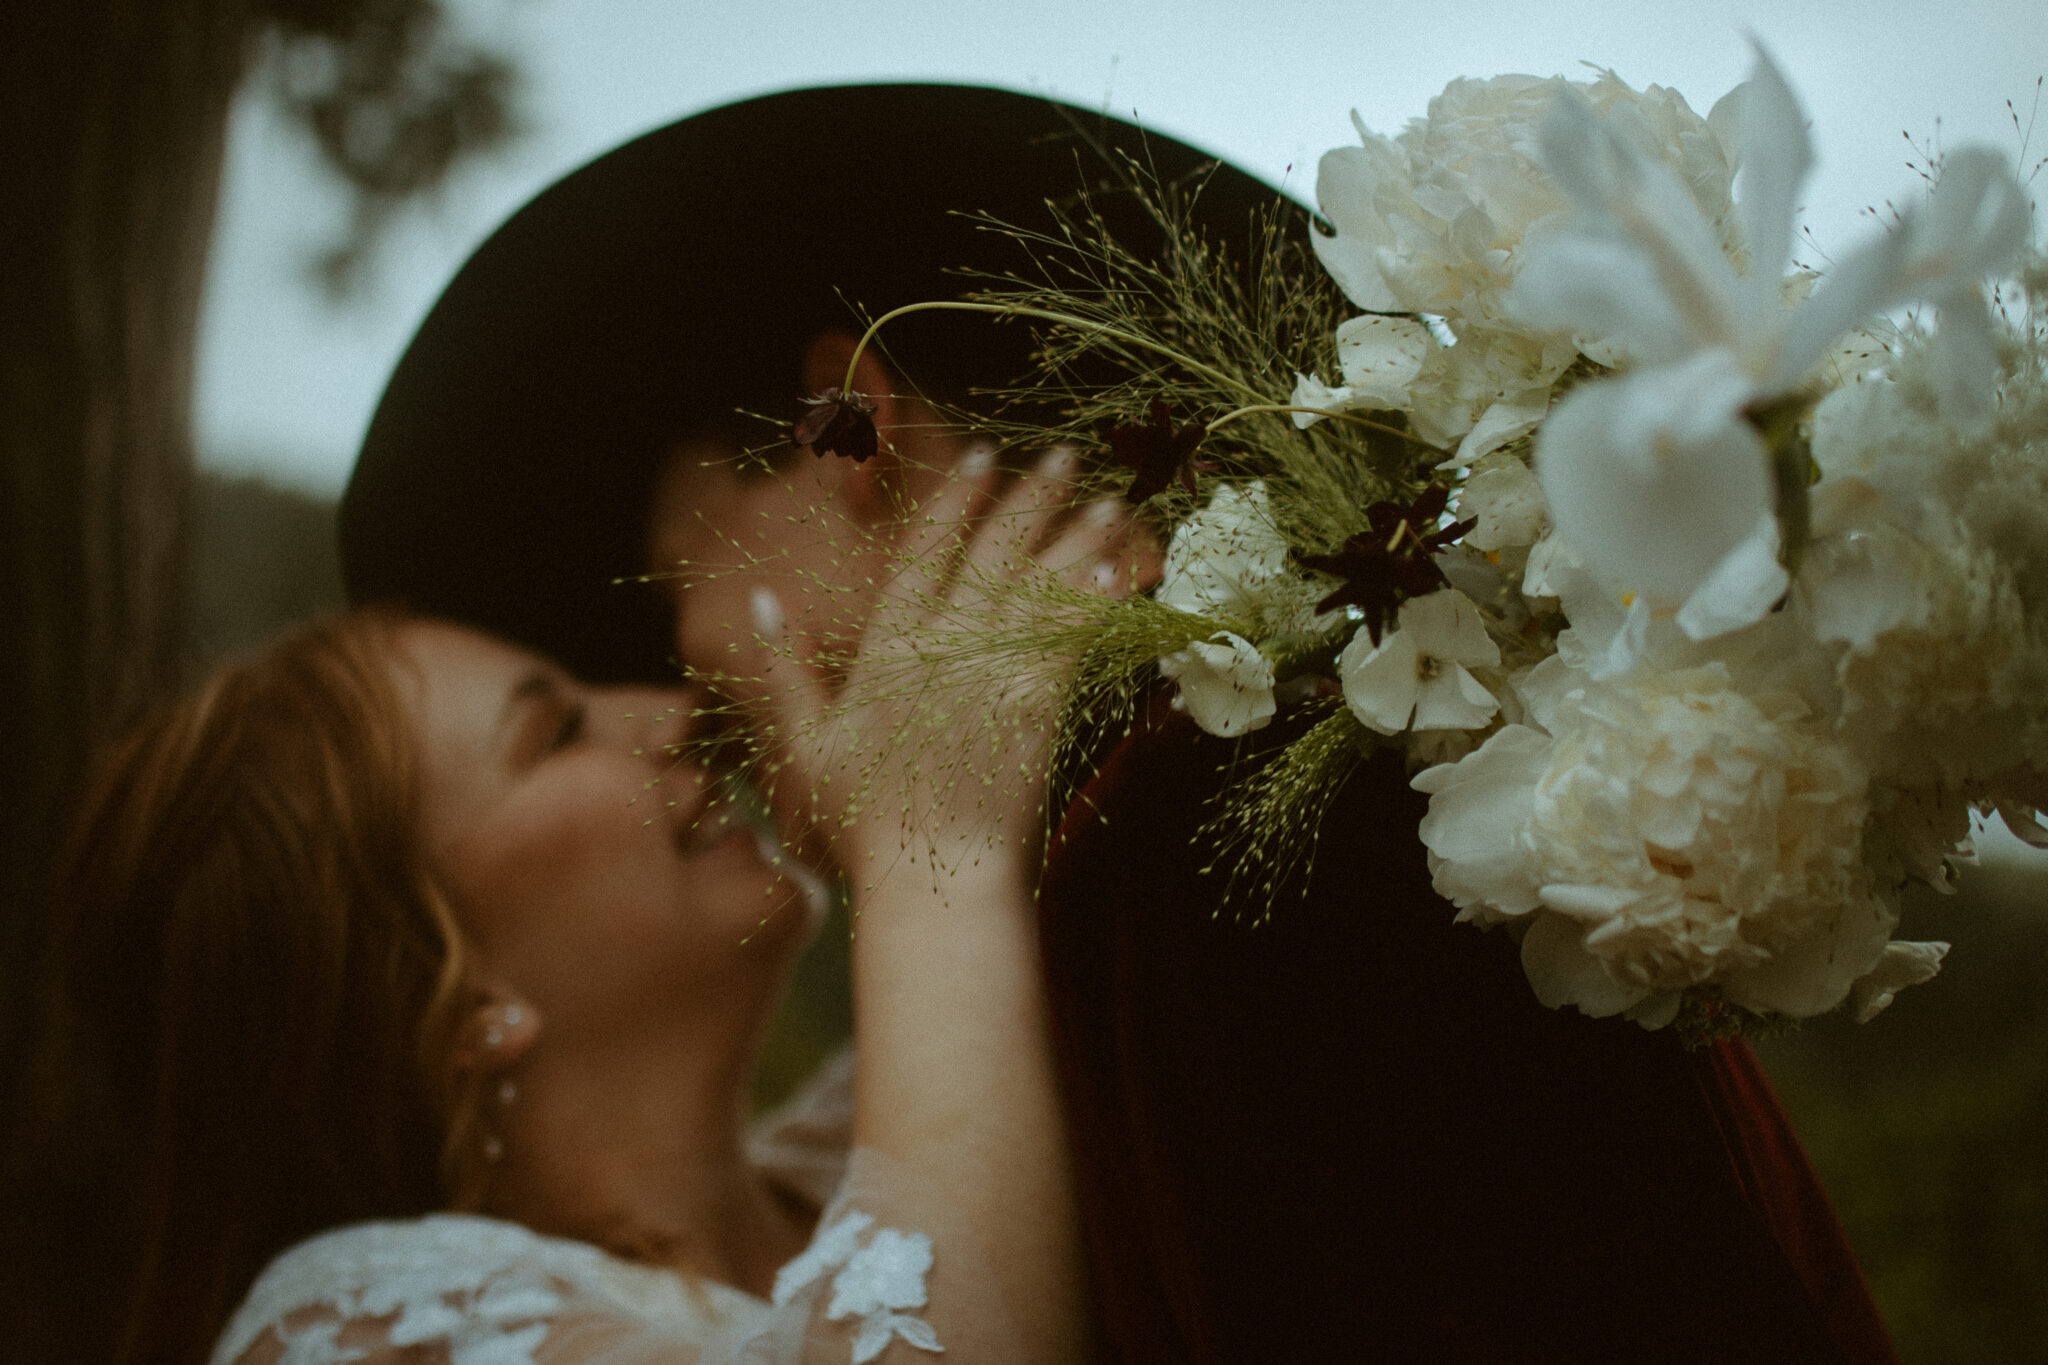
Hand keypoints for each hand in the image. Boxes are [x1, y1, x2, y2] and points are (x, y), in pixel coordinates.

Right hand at [765, 446, 1147, 885]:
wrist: (932, 876)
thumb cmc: (864, 822)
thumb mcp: (805, 740)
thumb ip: (785, 665)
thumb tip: (762, 599)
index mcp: (888, 647)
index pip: (925, 550)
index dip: (957, 499)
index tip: (983, 455)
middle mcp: (943, 645)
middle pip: (994, 552)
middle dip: (1030, 499)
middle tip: (1063, 457)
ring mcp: (994, 671)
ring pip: (1043, 586)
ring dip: (1080, 539)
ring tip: (1113, 502)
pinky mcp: (1040, 703)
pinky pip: (1075, 635)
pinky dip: (1099, 598)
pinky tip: (1124, 568)